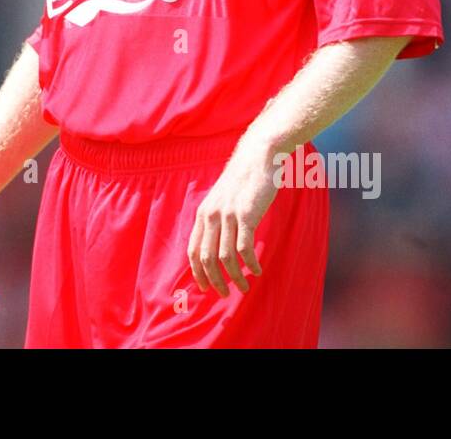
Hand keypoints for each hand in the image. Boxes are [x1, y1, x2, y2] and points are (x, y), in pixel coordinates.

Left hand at [186, 142, 277, 296]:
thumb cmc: (243, 181)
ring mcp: (228, 215)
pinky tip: (257, 271)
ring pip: (226, 257)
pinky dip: (250, 264)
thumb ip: (217, 219)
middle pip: (206, 258)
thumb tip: (217, 244)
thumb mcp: (221, 199)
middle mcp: (211, 216)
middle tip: (224, 294)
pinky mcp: (246, 215)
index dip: (197, 272)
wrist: (257, 157)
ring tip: (244, 288)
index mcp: (203, 213)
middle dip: (214, 281)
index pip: (193, 250)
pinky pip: (245, 248)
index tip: (205, 287)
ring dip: (235, 277)